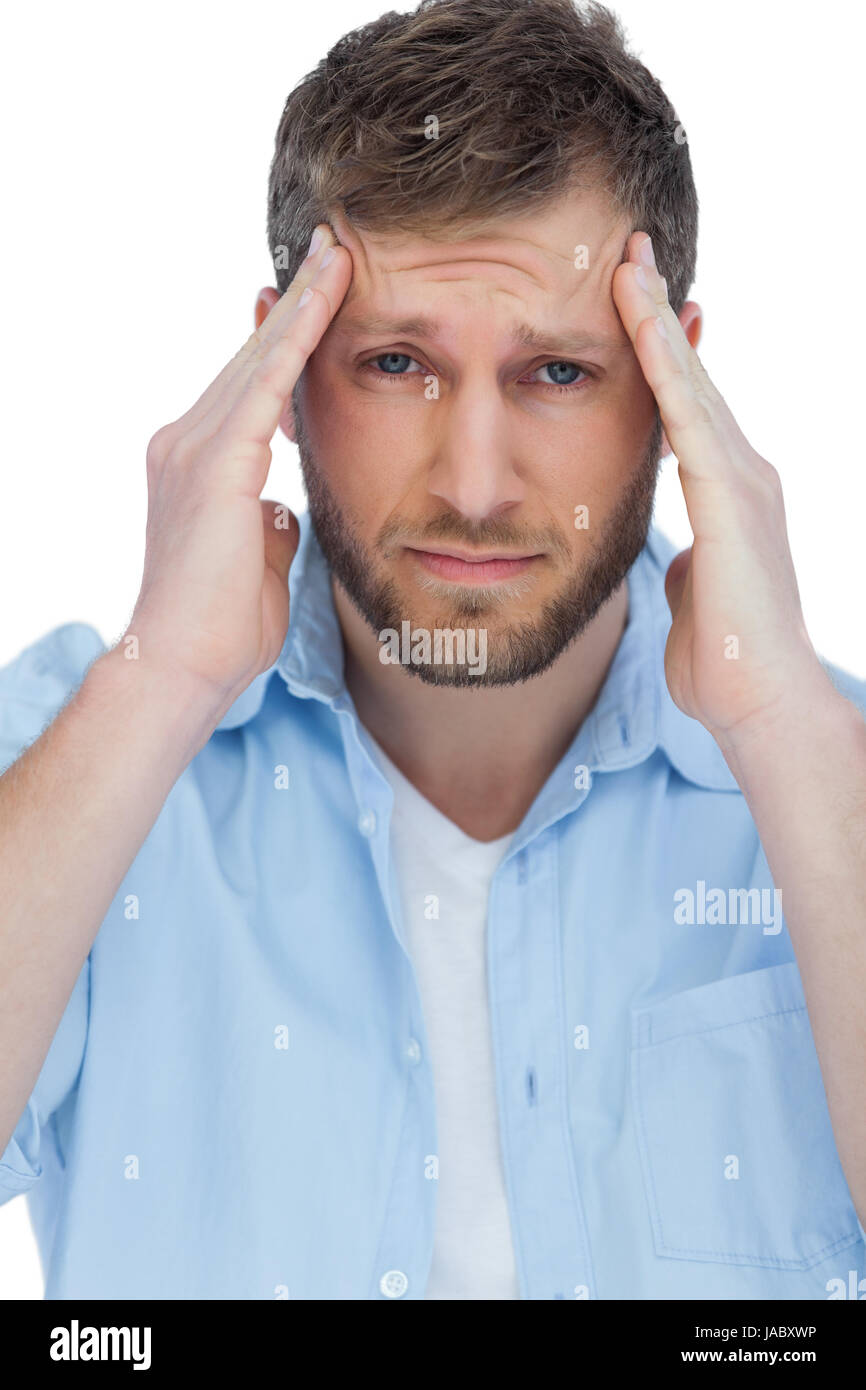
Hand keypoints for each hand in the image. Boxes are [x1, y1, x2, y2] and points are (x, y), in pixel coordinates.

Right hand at [127, 225, 350, 707]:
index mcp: (197, 464)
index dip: (283, 341)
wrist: (182, 665)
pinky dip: (299, 336)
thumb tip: (283, 511)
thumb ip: (268, 525)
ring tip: (338, 252)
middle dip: (295, 302)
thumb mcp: (257, 562)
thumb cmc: (221, 628)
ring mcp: (194, 448)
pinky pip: (268, 385)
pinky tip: (327, 295)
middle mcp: (186, 442)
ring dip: (303, 303)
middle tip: (332, 246)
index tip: (315, 299)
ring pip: (259, 358)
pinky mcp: (215, 464)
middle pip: (251, 358)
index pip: (250, 388)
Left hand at [612, 232, 828, 749]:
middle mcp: (743, 472)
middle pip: (692, 377)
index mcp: (729, 491)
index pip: (686, 406)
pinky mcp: (732, 497)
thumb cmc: (724, 660)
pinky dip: (663, 365)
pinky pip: (689, 416)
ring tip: (628, 259)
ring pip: (692, 383)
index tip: (629, 302)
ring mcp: (744, 479)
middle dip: (659, 312)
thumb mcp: (696, 591)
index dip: (658, 352)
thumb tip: (684, 556)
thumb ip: (692, 560)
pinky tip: (640, 321)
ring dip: (656, 319)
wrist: (760, 703)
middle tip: (630, 249)